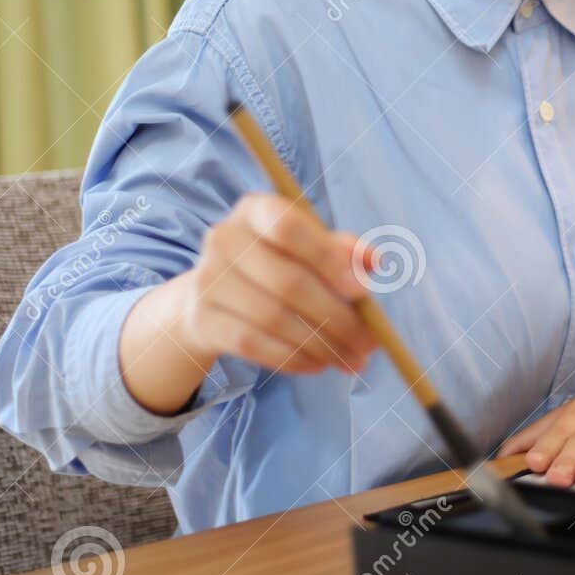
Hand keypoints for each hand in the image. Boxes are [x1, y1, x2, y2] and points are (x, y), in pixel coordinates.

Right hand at [178, 193, 379, 375]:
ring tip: (351, 360)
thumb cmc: (274, 263)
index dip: (327, 258)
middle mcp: (224, 238)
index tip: (362, 290)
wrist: (210, 296)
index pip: (288, 227)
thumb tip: (372, 260)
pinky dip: (292, 358)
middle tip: (369, 342)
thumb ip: (341, 250)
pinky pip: (254, 345)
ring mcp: (207, 281)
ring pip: (274, 319)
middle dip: (337, 318)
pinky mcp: (203, 320)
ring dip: (322, 345)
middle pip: (288, 282)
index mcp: (254, 210)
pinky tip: (318, 365)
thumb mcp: (306, 247)